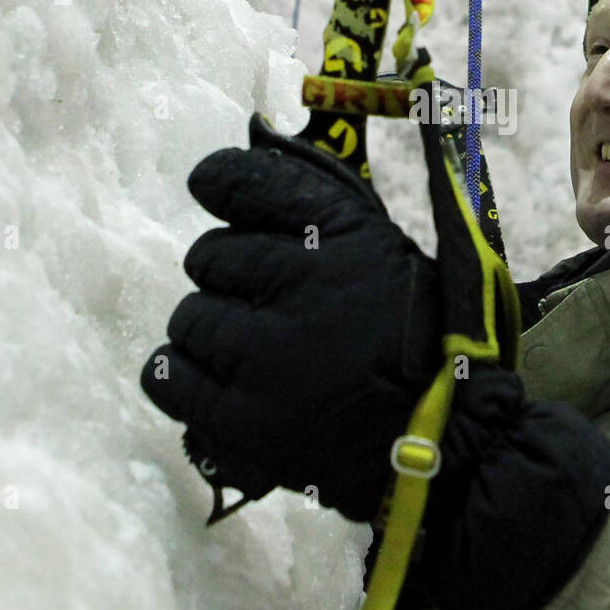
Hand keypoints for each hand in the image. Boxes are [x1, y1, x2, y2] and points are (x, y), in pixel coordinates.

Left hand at [141, 114, 443, 521]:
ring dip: (211, 334)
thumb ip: (323, 218)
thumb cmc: (415, 341)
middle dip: (229, 280)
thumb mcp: (387, 253)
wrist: (442, 441)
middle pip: (207, 257)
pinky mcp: (240, 419)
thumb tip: (250, 167)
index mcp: (342, 235)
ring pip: (187, 318)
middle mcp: (298, 283)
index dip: (217, 181)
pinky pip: (166, 375)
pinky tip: (215, 384)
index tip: (208, 186)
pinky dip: (182, 376)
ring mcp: (263, 356)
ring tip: (252, 357)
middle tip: (265, 309)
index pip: (244, 181)